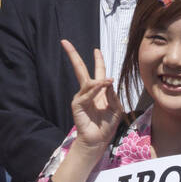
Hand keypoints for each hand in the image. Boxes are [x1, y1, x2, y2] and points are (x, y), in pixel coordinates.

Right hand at [62, 40, 122, 158]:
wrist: (98, 140)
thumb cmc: (107, 125)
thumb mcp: (116, 108)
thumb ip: (113, 95)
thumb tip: (108, 81)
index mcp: (99, 91)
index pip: (97, 71)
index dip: (98, 60)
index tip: (97, 50)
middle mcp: (88, 92)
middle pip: (80, 69)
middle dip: (72, 55)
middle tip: (64, 42)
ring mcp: (81, 97)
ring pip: (88, 82)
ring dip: (99, 80)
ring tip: (108, 81)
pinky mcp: (77, 105)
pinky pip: (86, 94)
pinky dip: (94, 90)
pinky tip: (100, 87)